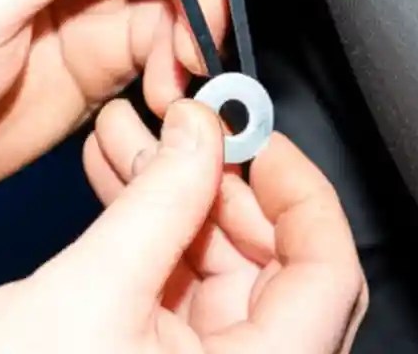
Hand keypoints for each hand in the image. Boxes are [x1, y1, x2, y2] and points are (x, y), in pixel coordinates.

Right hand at [0, 100, 368, 353]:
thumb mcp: (89, 290)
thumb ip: (158, 200)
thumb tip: (203, 130)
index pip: (328, 271)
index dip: (299, 190)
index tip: (254, 135)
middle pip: (278, 262)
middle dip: (223, 182)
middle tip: (183, 127)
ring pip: (222, 265)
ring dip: (178, 195)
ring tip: (129, 133)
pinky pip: (179, 283)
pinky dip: (152, 229)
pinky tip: (116, 175)